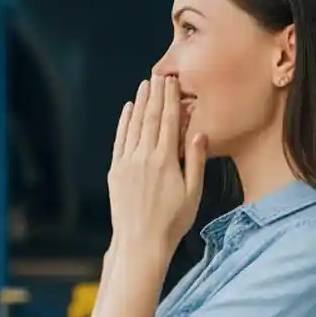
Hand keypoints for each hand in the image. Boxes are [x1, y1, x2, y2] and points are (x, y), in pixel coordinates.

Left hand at [108, 75, 207, 257]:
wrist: (140, 242)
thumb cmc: (172, 221)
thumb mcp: (193, 193)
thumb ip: (196, 161)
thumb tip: (200, 132)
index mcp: (166, 161)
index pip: (169, 122)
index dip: (171, 99)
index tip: (173, 81)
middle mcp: (144, 158)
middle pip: (150, 118)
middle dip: (156, 94)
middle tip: (160, 74)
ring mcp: (127, 163)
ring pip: (134, 126)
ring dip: (140, 103)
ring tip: (145, 85)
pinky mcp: (115, 171)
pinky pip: (120, 140)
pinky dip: (124, 122)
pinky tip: (128, 109)